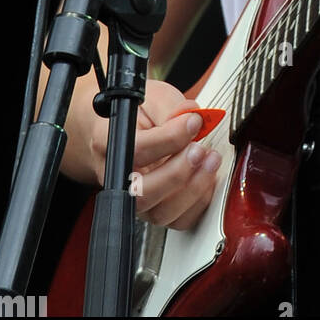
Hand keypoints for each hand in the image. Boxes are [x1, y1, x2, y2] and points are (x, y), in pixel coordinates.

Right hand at [84, 79, 220, 231]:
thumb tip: (192, 115)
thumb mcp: (152, 98)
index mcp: (109, 144)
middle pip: (142, 192)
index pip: (137, 150)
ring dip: (193, 188)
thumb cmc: (139, 116)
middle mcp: (118, 179)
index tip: (193, 122)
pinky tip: (207, 177)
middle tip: (200, 149)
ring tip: (210, 159)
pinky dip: (199, 202)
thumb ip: (171, 106)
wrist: (127, 132)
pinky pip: (179, 220)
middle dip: (178, 172)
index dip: (169, 138)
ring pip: (161, 212)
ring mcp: (137, 200)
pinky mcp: (157, 210)